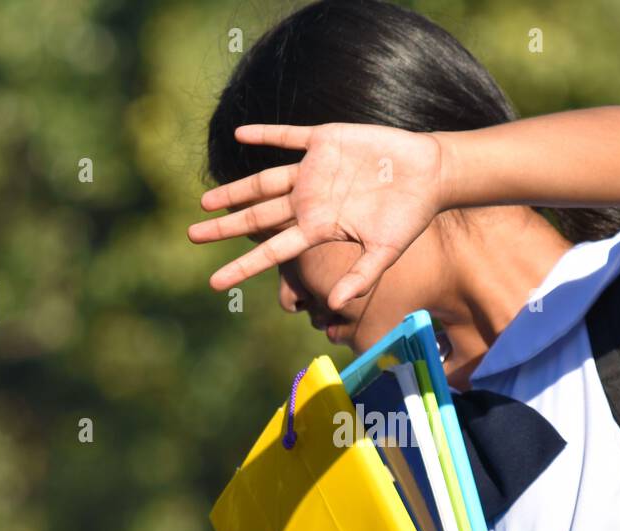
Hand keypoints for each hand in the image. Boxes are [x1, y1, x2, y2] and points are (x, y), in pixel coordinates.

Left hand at [187, 122, 448, 309]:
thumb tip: (337, 306)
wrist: (428, 173)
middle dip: (224, 227)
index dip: (242, 266)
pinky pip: (288, 138)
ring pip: (263, 182)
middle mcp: (309, 201)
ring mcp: (313, 172)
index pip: (272, 251)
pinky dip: (265, 135)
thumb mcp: (385, 251)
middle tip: (191, 236)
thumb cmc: (409, 216)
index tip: (214, 283)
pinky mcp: (324, 141)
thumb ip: (361, 277)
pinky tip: (239, 134)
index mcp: (318, 228)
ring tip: (206, 201)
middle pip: (257, 216)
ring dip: (235, 190)